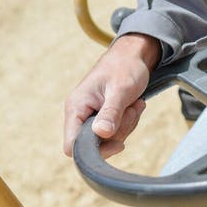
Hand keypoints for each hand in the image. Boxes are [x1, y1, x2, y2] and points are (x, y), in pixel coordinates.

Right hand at [63, 32, 160, 157]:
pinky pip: (115, 133)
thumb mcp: (121, 89)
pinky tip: (134, 106)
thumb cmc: (125, 67)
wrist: (133, 55)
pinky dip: (128, 122)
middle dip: (118, 131)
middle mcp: (80, 114)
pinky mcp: (102, 117)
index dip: (93, 151)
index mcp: (76, 106)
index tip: (118, 142)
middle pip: (94, 145)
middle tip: (132, 110)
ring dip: (126, 125)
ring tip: (134, 103)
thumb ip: (111, 112)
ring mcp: (91, 116)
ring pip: (107, 140)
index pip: (72, 146)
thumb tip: (101, 134)